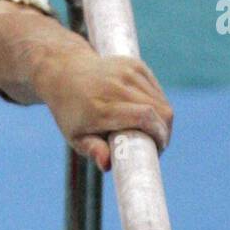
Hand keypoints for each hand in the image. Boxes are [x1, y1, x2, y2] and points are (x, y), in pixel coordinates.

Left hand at [34, 50, 172, 171]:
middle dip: (164, 131)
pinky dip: (157, 105)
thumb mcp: (75, 136)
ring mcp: (126, 72)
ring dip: (162, 119)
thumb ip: (92, 150)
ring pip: (161, 100)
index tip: (158, 149)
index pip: (144, 117)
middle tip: (155, 144)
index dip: (159, 134)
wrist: (65, 74)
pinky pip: (157, 90)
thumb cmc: (71, 113)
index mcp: (100, 107)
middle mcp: (115, 86)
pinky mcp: (135, 65)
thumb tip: (107, 164)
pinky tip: (146, 113)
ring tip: (150, 131)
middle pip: (159, 109)